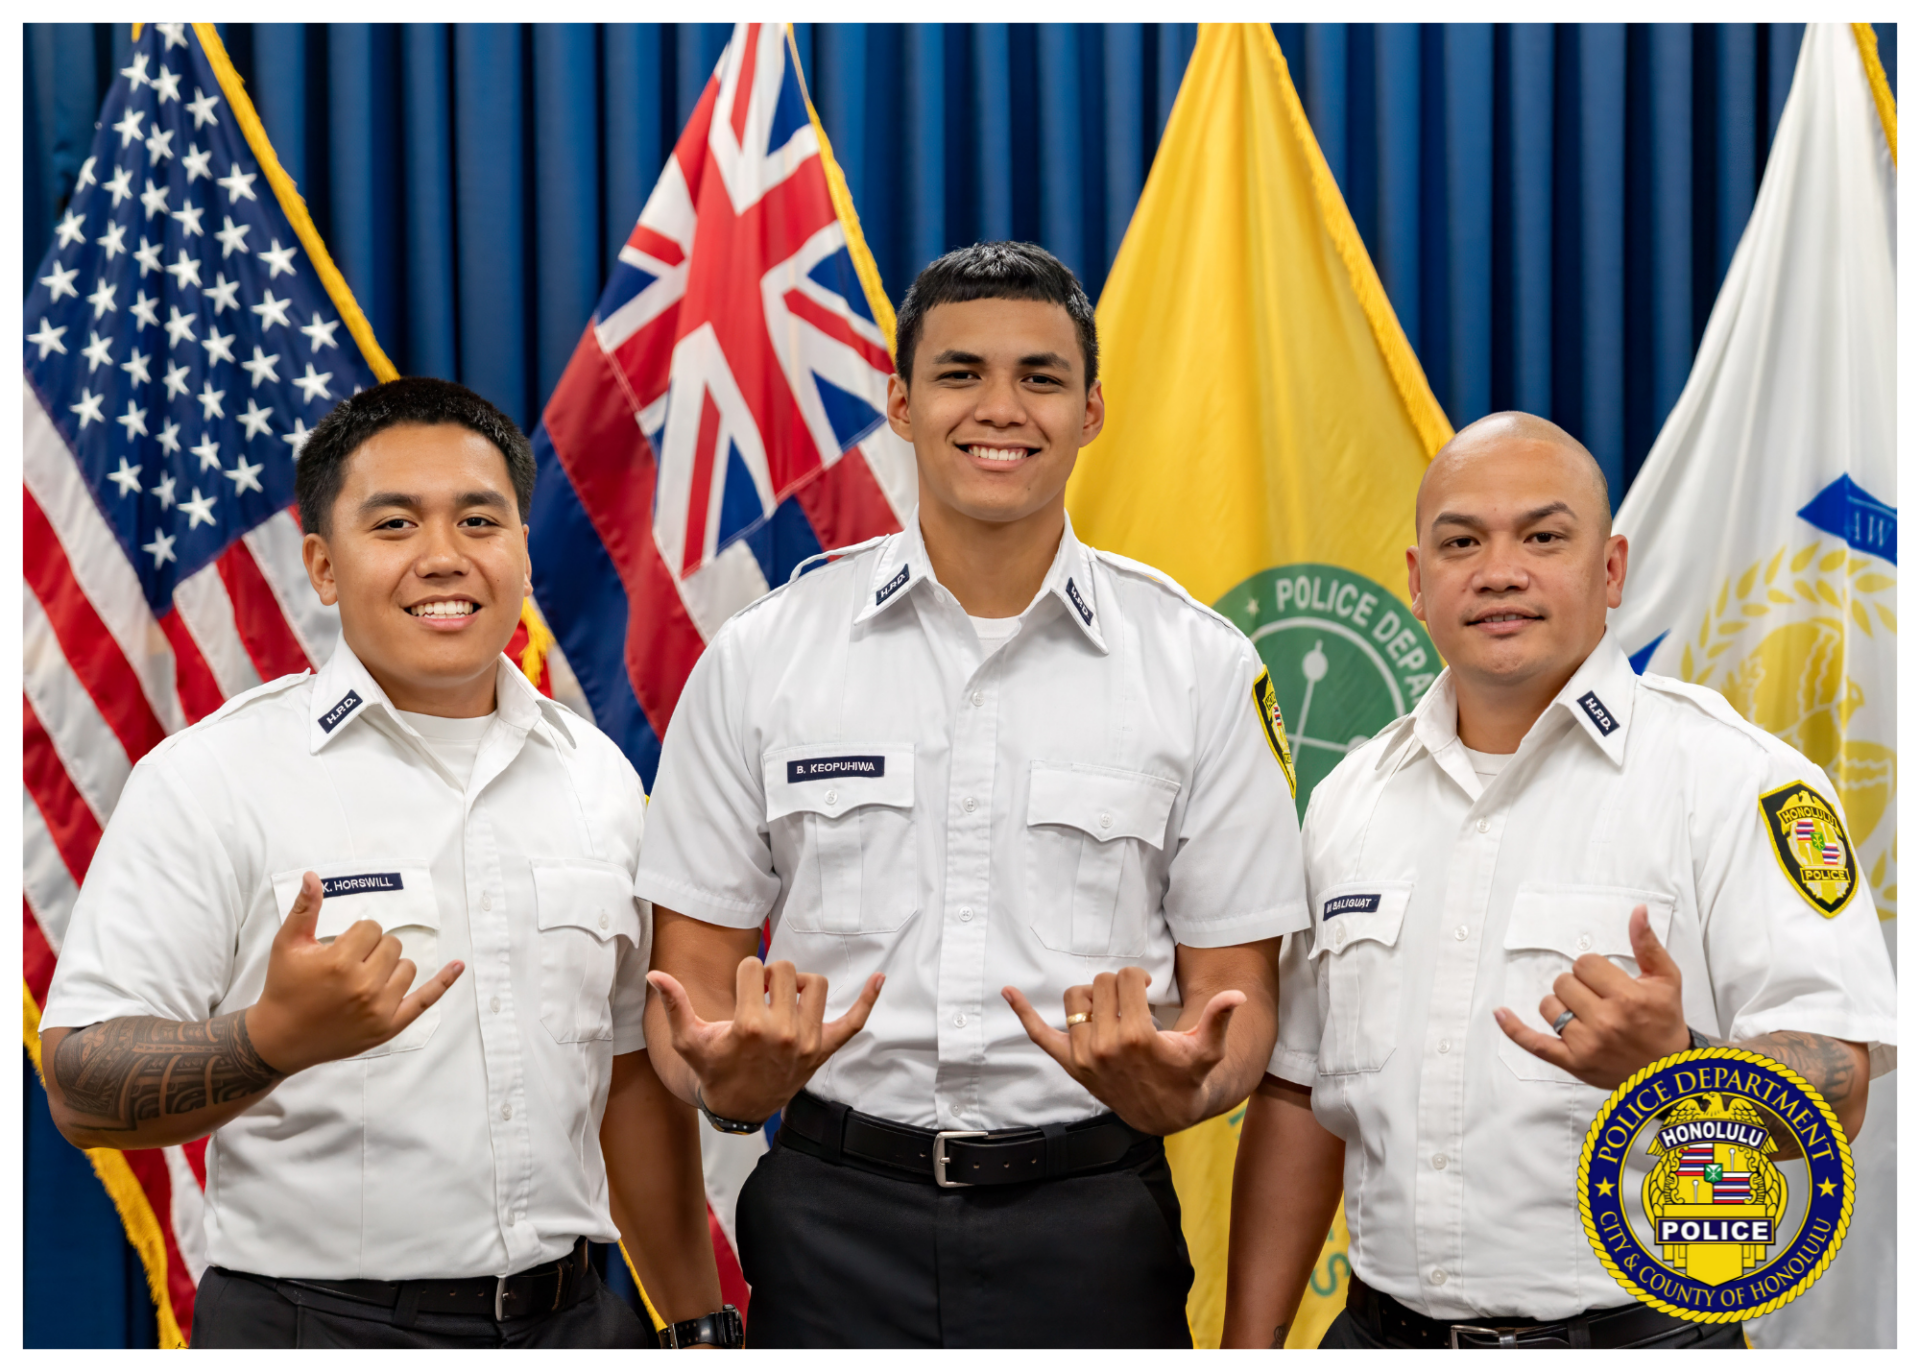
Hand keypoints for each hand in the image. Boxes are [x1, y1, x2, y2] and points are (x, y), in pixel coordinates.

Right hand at [246, 872, 464, 1074]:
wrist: (281, 1038)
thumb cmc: (284, 988)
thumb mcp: (288, 945)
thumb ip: (305, 909)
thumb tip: (314, 876)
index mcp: (339, 962)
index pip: (372, 928)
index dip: (357, 935)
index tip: (341, 948)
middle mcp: (363, 985)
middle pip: (392, 944)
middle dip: (373, 949)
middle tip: (350, 964)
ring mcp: (379, 1008)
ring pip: (407, 966)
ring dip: (391, 967)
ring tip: (365, 978)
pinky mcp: (389, 1026)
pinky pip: (425, 1000)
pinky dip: (443, 982)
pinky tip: (457, 966)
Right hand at [646, 957, 882, 1123]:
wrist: (739, 1108)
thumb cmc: (713, 1069)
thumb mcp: (689, 1041)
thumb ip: (675, 1006)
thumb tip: (655, 974)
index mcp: (750, 1026)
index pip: (753, 969)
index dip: (744, 975)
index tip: (740, 993)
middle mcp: (783, 1032)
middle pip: (785, 971)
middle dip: (770, 976)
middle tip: (760, 996)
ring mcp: (808, 1041)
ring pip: (815, 984)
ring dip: (800, 985)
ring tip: (785, 999)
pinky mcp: (825, 1049)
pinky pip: (854, 1020)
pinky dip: (868, 999)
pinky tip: (878, 979)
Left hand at [1002, 967, 1243, 1134]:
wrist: (1165, 1113)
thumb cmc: (1187, 1075)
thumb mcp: (1207, 1050)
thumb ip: (1218, 1020)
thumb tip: (1237, 996)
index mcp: (1137, 1036)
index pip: (1126, 979)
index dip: (1139, 978)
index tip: (1146, 989)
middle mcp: (1105, 1045)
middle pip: (1101, 983)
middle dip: (1117, 985)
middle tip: (1131, 1001)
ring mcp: (1083, 1055)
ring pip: (1075, 997)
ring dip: (1091, 995)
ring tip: (1108, 1007)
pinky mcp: (1069, 1063)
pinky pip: (1040, 1035)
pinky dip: (1023, 1012)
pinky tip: (1008, 992)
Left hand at [1494, 905, 1688, 1089]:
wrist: (1668, 1071)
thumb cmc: (1665, 1023)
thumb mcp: (1666, 980)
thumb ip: (1647, 944)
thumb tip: (1638, 911)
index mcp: (1627, 997)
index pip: (1584, 964)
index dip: (1593, 969)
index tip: (1606, 981)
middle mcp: (1605, 1020)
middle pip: (1564, 982)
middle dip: (1578, 986)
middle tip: (1599, 998)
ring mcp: (1586, 1043)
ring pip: (1549, 1006)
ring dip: (1561, 1005)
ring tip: (1584, 1014)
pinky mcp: (1572, 1062)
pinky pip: (1534, 1043)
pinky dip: (1514, 1029)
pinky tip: (1501, 1013)